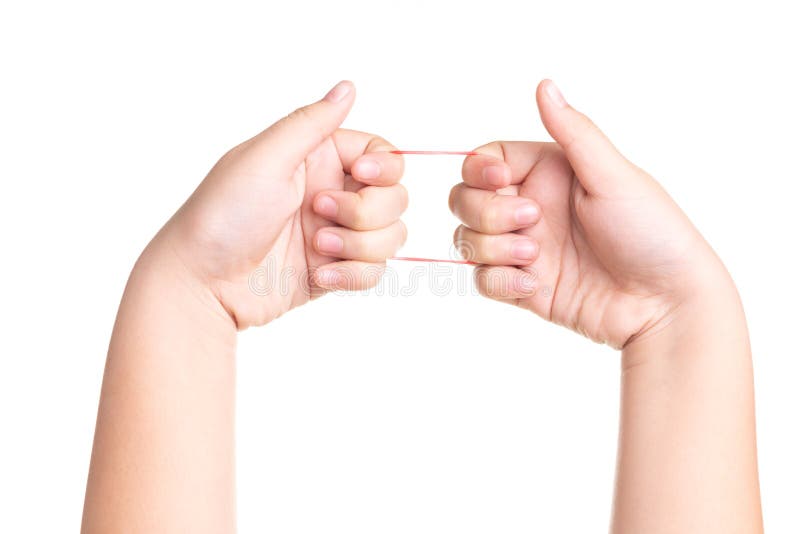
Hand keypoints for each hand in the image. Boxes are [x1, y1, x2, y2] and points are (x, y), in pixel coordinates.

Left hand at [153, 81, 406, 328]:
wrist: (203, 285)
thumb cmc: (222, 216)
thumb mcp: (265, 159)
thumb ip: (310, 123)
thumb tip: (348, 87)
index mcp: (317, 158)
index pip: (381, 153)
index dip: (384, 166)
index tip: (362, 175)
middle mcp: (332, 193)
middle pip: (394, 197)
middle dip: (367, 212)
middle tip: (321, 213)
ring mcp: (337, 234)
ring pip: (390, 236)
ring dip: (360, 246)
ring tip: (317, 248)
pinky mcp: (336, 270)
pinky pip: (375, 271)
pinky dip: (353, 275)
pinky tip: (320, 275)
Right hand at [450, 80, 727, 347]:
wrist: (665, 305)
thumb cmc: (653, 234)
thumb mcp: (613, 177)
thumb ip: (573, 133)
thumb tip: (545, 84)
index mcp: (549, 174)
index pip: (485, 161)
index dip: (479, 169)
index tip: (498, 179)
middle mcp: (531, 207)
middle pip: (465, 200)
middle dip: (485, 211)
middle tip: (530, 220)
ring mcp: (525, 248)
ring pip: (468, 239)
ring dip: (491, 247)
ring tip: (533, 256)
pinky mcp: (524, 286)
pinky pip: (483, 279)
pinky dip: (500, 281)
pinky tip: (534, 285)